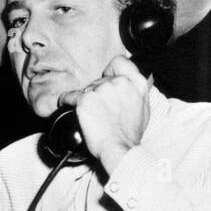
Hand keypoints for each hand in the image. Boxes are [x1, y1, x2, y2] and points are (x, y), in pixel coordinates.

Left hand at [57, 54, 150, 173]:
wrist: (118, 148)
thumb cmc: (129, 134)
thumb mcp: (143, 108)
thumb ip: (135, 91)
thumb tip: (126, 85)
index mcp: (136, 82)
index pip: (120, 61)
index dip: (111, 70)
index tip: (107, 77)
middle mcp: (119, 82)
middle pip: (100, 79)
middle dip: (98, 93)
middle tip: (101, 111)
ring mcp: (101, 89)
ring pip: (87, 89)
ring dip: (86, 100)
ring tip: (92, 116)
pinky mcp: (85, 99)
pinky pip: (69, 96)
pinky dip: (67, 101)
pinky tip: (69, 107)